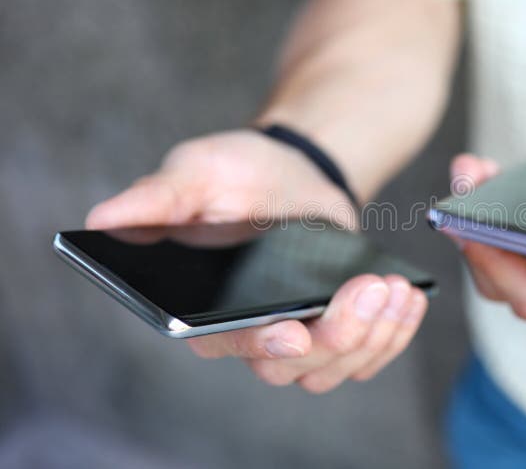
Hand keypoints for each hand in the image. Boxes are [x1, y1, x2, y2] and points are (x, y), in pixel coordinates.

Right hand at [86, 129, 428, 391]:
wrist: (292, 171)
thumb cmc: (237, 172)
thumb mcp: (197, 172)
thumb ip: (159, 198)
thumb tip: (102, 216)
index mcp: (207, 306)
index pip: (229, 342)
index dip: (259, 343)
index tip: (292, 329)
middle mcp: (252, 332)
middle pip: (295, 365)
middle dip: (339, 334)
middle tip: (370, 288)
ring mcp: (301, 334)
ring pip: (338, 367)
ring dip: (375, 333)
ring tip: (396, 289)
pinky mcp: (339, 327)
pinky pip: (371, 352)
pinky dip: (395, 332)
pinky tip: (411, 297)